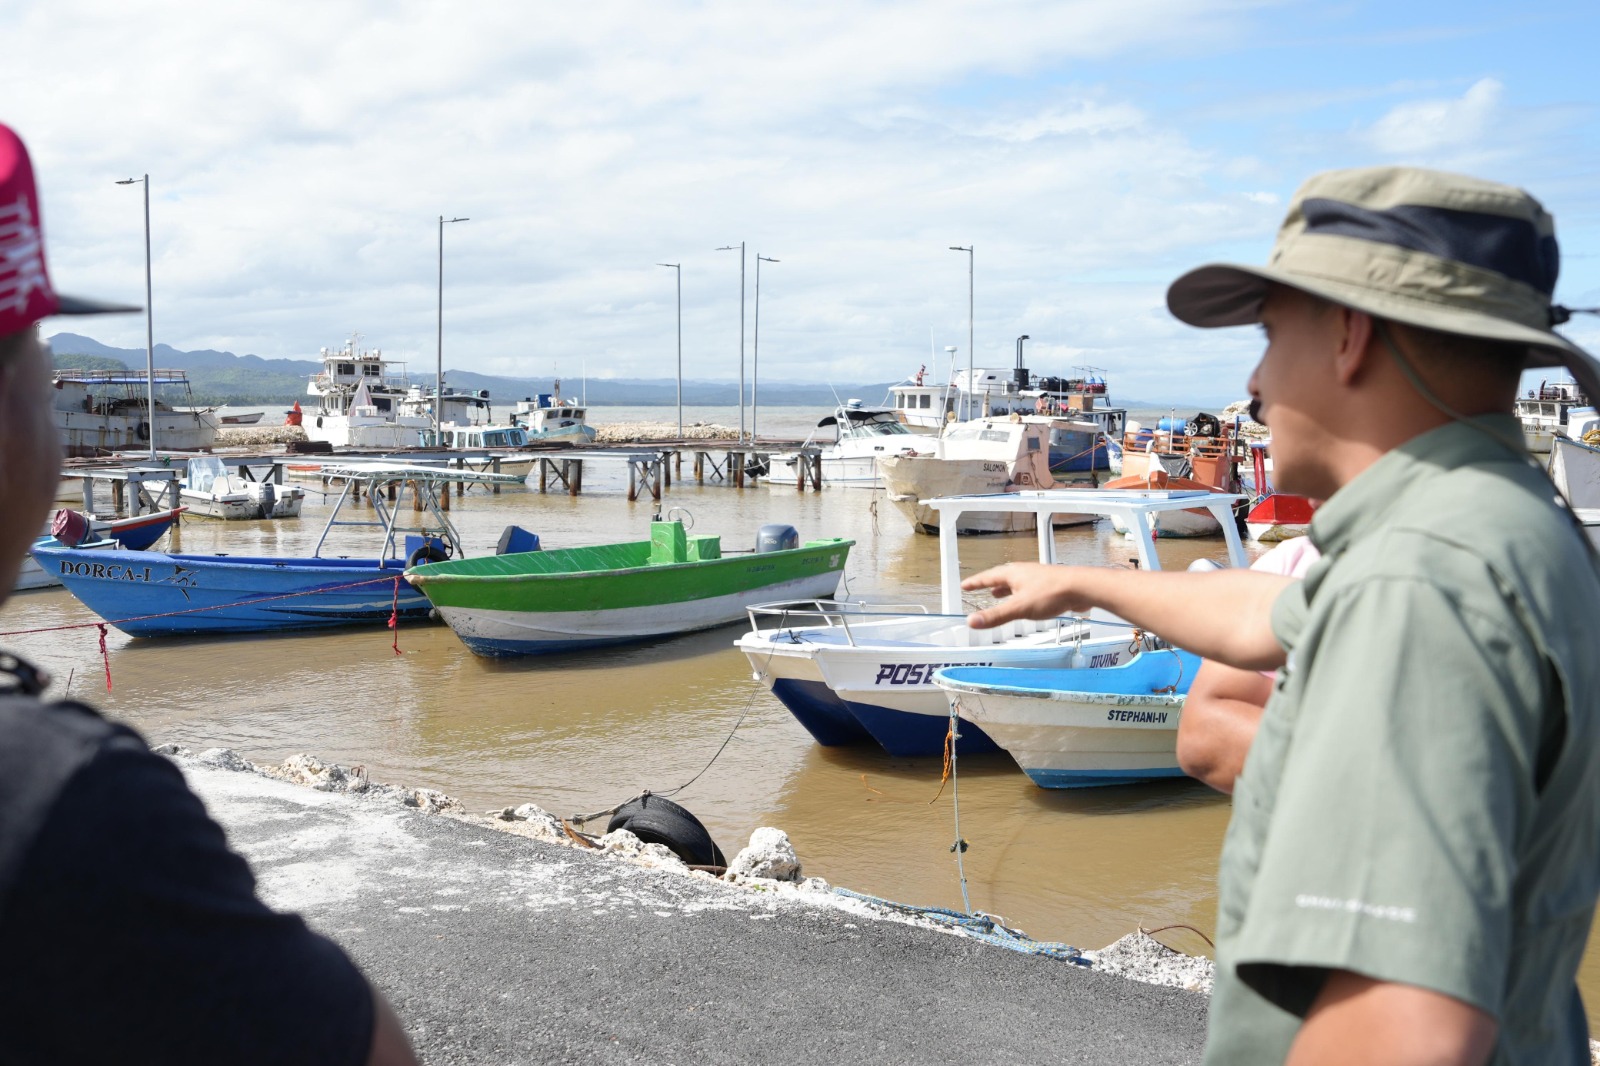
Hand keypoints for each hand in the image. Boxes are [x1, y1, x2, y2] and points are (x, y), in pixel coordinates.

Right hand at [962, 563, 1095, 628]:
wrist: (1081, 587)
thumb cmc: (1051, 593)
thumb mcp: (1019, 608)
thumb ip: (996, 616)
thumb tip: (972, 621)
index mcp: (1013, 574)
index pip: (988, 577)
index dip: (975, 583)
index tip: (965, 585)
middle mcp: (1023, 572)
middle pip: (1002, 577)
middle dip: (990, 584)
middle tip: (981, 588)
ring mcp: (1037, 577)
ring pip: (1016, 582)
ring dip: (1006, 589)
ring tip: (998, 595)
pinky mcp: (1049, 584)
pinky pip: (1029, 588)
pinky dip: (1021, 594)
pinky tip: (1025, 601)